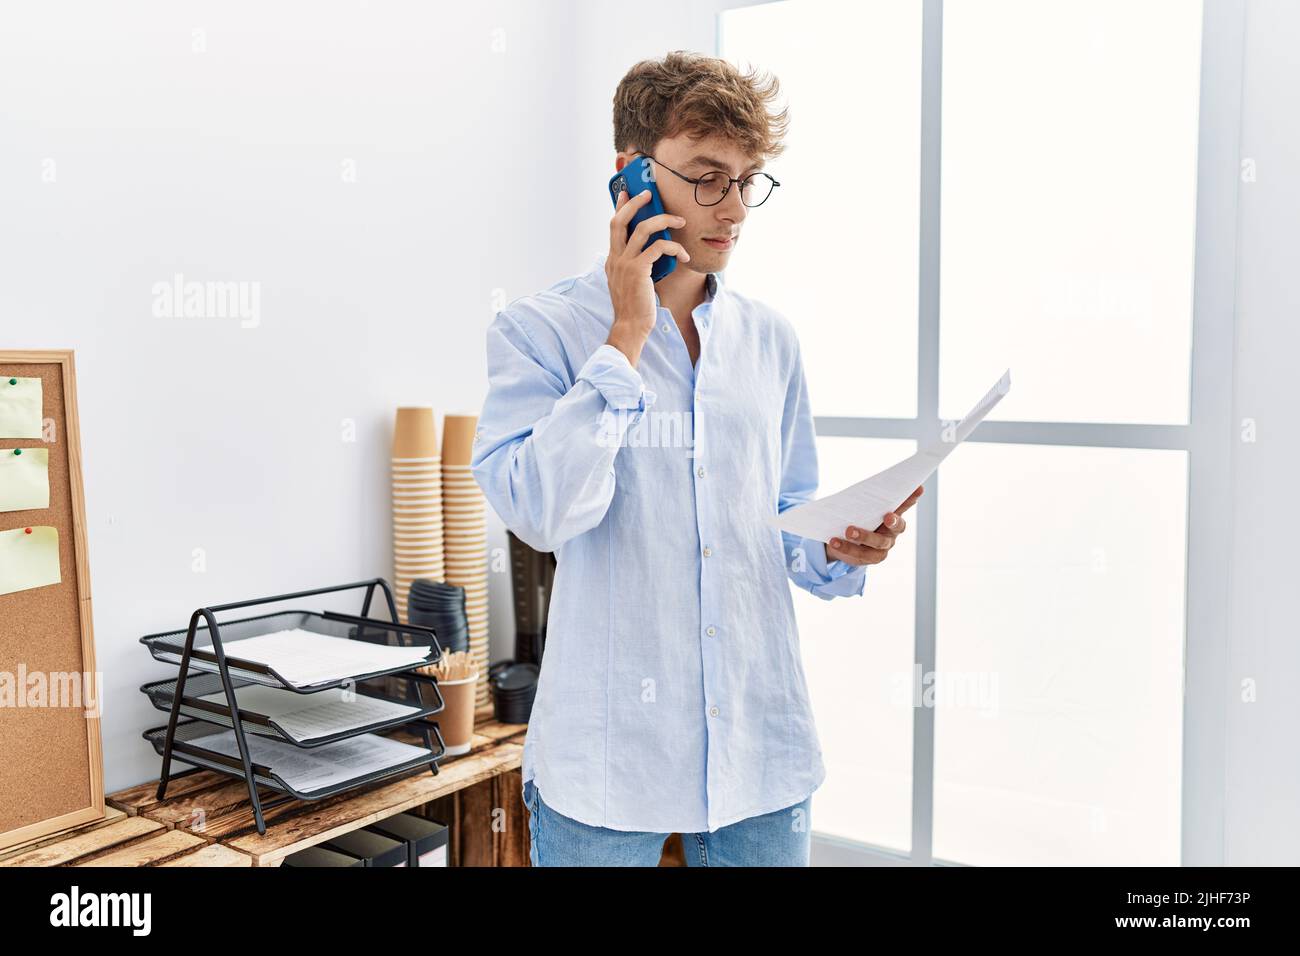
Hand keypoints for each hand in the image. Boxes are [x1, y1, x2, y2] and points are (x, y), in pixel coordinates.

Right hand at [605, 187, 688, 366]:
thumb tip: (653, 250)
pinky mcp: (638, 270)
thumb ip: (634, 264)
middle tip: (650, 194)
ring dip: (663, 220)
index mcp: (612, 260)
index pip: (613, 226)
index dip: (619, 207)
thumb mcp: (630, 281)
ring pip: (643, 229)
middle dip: (636, 203)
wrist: (630, 326)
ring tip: (680, 221)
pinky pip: (658, 248)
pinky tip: (683, 255)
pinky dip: (673, 247)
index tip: (625, 192)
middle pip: (620, 220)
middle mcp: (615, 258)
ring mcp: (625, 264)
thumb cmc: (635, 307)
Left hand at [825, 485, 922, 565]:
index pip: (905, 505)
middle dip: (893, 521)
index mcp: (892, 516)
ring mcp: (882, 548)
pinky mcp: (869, 559)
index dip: (912, 498)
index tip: (919, 489)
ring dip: (863, 536)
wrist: (842, 541)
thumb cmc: (855, 519)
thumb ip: (865, 499)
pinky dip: (846, 547)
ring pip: (876, 543)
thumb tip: (860, 482)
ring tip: (849, 531)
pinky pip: (859, 554)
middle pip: (897, 527)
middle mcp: (891, 533)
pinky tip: (834, 540)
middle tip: (888, 516)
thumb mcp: (860, 508)